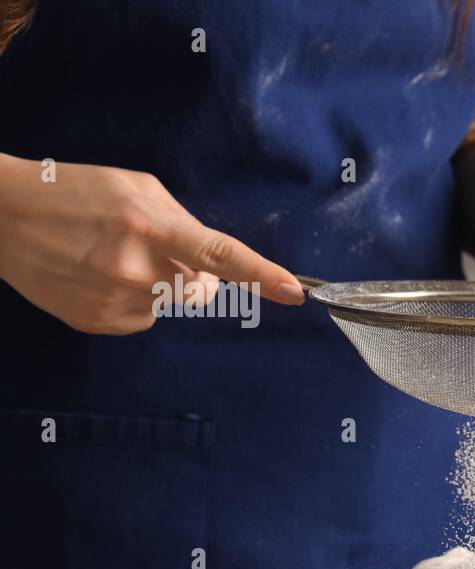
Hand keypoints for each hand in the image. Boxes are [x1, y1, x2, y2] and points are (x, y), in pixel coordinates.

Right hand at [0, 154, 302, 334]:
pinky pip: (141, 318)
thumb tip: (213, 266)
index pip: (220, 255)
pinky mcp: (99, 323)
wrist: (1, 217)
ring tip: (108, 256)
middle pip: (199, 288)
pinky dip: (130, 299)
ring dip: (155, 284)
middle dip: (190, 273)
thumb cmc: (74, 192)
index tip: (294, 292)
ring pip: (169, 304)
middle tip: (145, 245)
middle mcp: (138, 269)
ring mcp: (117, 301)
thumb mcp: (135, 188)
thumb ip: (183, 224)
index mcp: (151, 226)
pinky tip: (95, 275)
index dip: (261, 275)